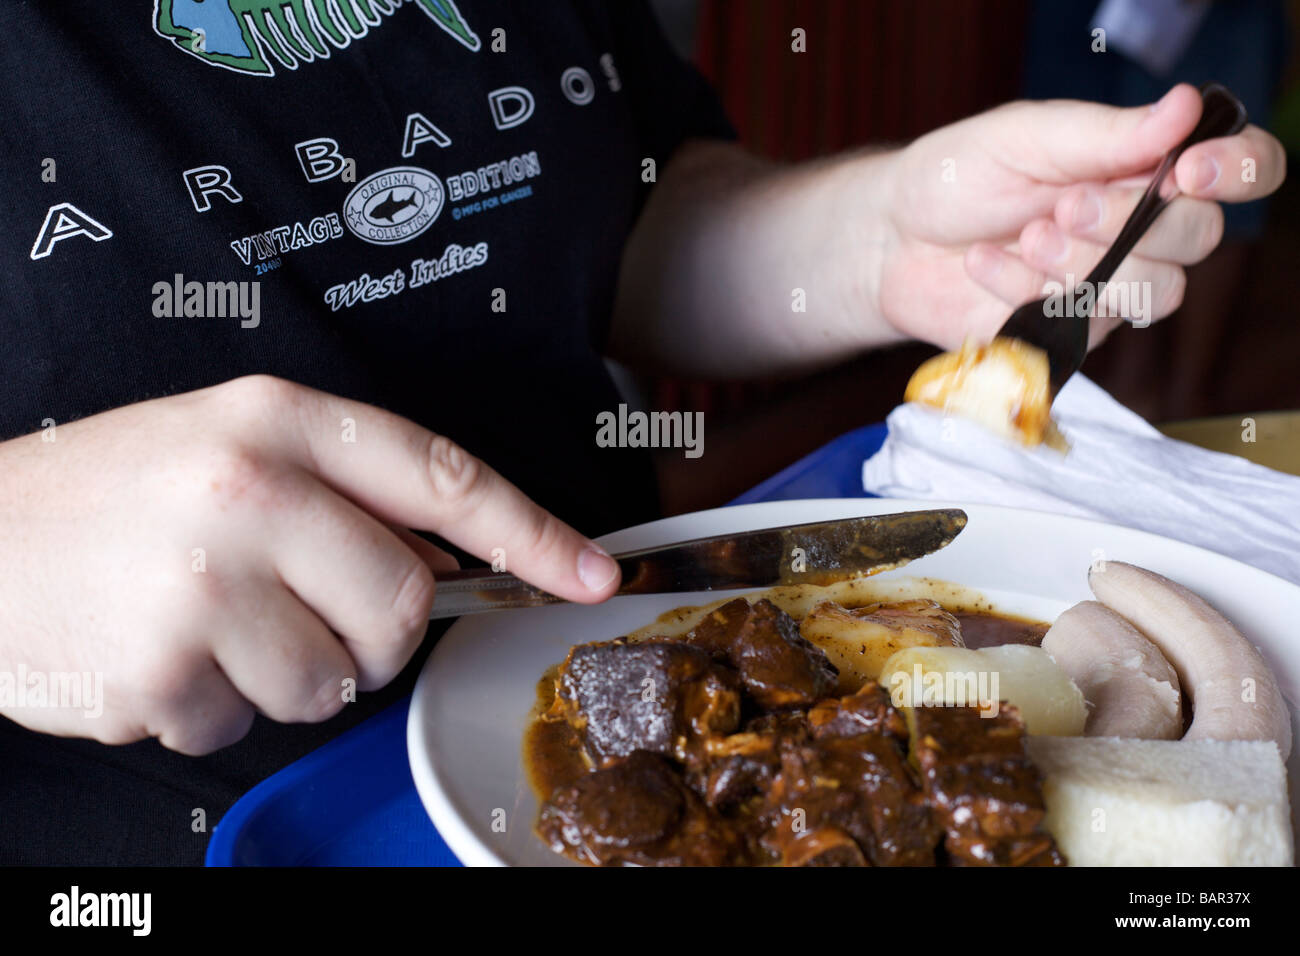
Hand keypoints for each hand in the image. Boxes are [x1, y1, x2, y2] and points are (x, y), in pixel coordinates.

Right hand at [0, 376, 619, 753]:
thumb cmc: (109, 493)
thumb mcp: (229, 442)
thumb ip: (344, 487)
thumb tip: (446, 556)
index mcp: (277, 420)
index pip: (443, 475)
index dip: (533, 531)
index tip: (590, 571)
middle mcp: (250, 492)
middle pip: (403, 601)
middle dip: (373, 632)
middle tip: (306, 612)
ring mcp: (206, 583)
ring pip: (334, 680)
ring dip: (289, 674)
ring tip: (214, 625)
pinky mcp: (165, 670)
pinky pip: (250, 723)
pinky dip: (219, 706)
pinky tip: (167, 654)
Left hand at [877, 83, 1285, 349]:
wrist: (892, 240)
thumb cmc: (960, 178)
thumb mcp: (1026, 137)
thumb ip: (1105, 134)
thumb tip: (1186, 107)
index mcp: (1146, 167)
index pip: (1240, 170)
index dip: (1236, 173)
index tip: (1186, 172)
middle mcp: (1143, 229)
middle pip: (1200, 240)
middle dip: (1129, 223)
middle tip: (1061, 206)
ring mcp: (1111, 287)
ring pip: (1154, 292)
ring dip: (1083, 263)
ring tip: (1023, 236)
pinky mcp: (1072, 333)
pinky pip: (1085, 325)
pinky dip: (1028, 291)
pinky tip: (984, 264)